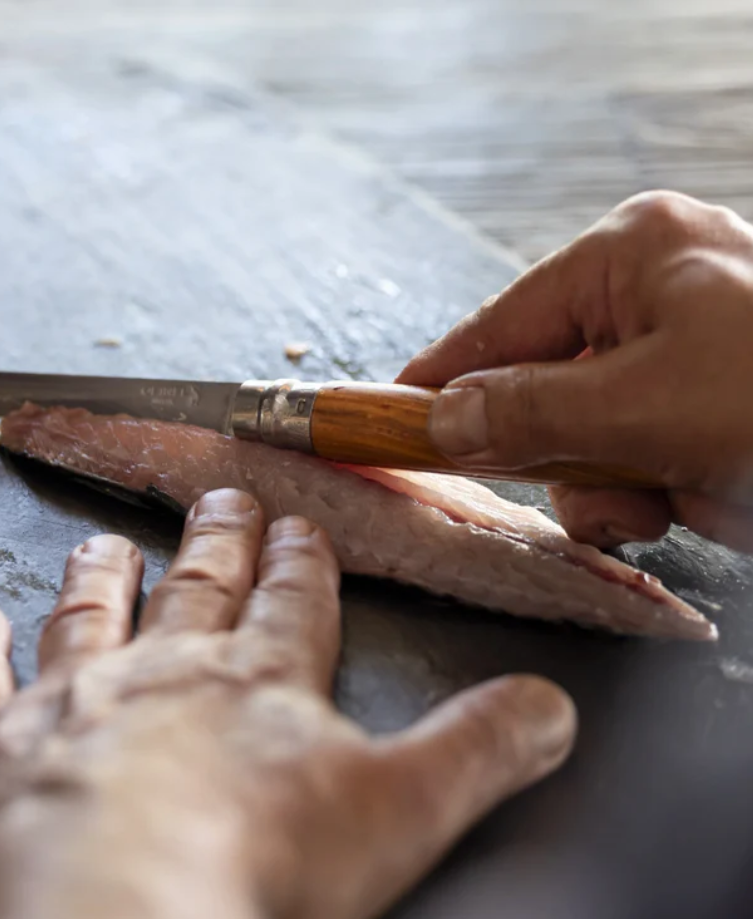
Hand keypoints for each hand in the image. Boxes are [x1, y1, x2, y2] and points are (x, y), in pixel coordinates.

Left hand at [0, 489, 575, 918]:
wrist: (117, 914)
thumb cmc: (261, 863)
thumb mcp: (407, 809)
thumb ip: (482, 748)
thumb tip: (553, 709)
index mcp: (259, 681)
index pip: (291, 601)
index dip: (300, 561)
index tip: (297, 525)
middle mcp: (164, 669)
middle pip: (197, 586)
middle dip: (216, 540)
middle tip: (220, 498)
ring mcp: (71, 699)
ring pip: (89, 611)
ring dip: (101, 574)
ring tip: (107, 541)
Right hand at [398, 191, 752, 551]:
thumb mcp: (654, 406)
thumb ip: (532, 412)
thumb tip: (443, 420)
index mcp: (632, 257)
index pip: (499, 323)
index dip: (437, 377)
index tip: (382, 417)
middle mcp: (646, 299)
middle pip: (530, 386)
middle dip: (541, 448)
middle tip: (567, 477)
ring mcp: (670, 363)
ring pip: (568, 438)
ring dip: (593, 484)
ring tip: (649, 498)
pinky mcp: (689, 420)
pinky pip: (615, 465)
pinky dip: (628, 500)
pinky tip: (668, 508)